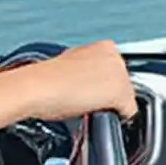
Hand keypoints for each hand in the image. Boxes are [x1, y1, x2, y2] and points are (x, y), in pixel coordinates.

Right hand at [11, 40, 137, 121]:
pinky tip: (94, 114)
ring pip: (126, 99)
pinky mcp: (121, 94)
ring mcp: (121, 75)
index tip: (87, 86)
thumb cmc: (44, 78)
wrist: (38, 87)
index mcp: (104, 46)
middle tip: (84, 97)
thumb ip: (87, 68)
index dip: (101, 83)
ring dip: (110, 105)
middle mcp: (116, 57)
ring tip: (86, 105)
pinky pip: (127, 114)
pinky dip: (114, 118)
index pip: (115, 71)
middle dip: (108, 93)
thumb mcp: (70, 64)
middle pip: (123, 84)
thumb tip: (89, 81)